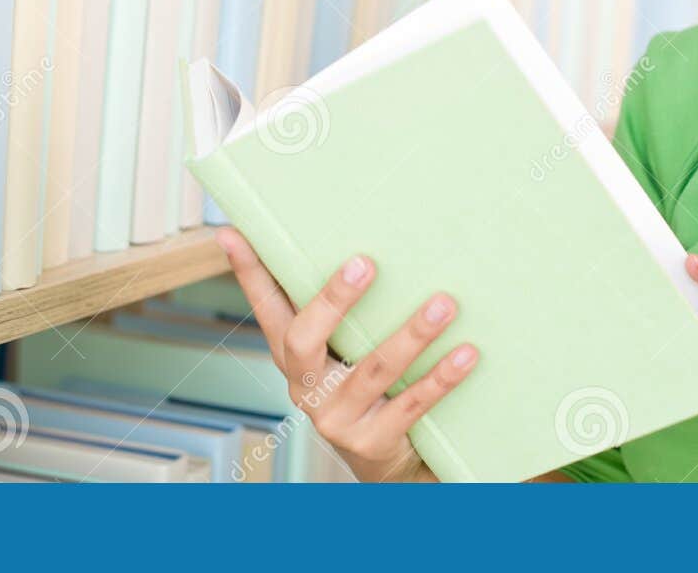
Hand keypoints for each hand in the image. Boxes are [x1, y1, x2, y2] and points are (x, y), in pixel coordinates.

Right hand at [214, 226, 478, 482]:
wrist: (387, 463)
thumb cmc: (365, 388)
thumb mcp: (341, 352)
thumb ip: (338, 309)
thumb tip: (354, 242)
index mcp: (293, 359)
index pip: (266, 309)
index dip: (247, 273)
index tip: (231, 233)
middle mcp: (307, 388)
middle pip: (305, 340)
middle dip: (333, 300)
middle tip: (365, 262)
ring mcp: (337, 419)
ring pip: (373, 370)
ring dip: (411, 334)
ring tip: (444, 303)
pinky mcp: (373, 442)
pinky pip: (411, 405)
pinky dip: (441, 377)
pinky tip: (466, 353)